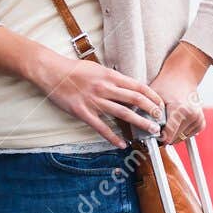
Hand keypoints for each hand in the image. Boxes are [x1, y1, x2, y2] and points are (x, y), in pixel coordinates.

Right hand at [32, 55, 164, 148]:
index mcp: (110, 76)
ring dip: (139, 123)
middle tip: (160, 120)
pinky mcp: (83, 112)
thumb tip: (128, 86)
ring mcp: (94, 101)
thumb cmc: (74, 69)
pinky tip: (122, 144)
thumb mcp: (97, 68)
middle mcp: (105, 88)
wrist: (51, 72)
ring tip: (150, 131)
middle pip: (134, 100)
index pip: (137, 86)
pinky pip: (101, 127)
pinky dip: (113, 137)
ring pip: (123, 113)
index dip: (152, 96)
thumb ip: (112, 77)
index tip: (160, 104)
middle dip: (150, 111)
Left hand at [149, 40, 212, 146]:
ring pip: (181, 138)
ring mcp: (198, 119)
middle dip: (165, 134)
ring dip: (173, 133)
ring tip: (169, 119)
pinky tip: (177, 120)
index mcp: (180, 110)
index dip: (158, 137)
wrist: (182, 76)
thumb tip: (145, 131)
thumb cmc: (166, 85)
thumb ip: (150, 115)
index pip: (168, 136)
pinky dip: (181, 131)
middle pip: (174, 138)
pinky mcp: (201, 122)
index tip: (153, 132)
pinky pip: (189, 135)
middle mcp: (192, 115)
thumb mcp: (153, 97)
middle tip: (159, 123)